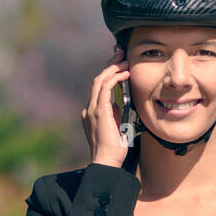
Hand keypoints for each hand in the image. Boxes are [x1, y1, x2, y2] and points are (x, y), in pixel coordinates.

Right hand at [81, 45, 131, 166]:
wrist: (107, 161)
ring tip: (125, 61)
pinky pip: (104, 88)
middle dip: (111, 65)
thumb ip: (117, 115)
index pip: (100, 87)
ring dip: (113, 68)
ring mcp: (92, 109)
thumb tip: (120, 104)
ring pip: (99, 80)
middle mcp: (90, 108)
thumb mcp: (118, 127)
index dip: (109, 73)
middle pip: (98, 79)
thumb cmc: (114, 149)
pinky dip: (114, 78)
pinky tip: (125, 73)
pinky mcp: (98, 111)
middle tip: (122, 54)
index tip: (121, 64)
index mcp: (93, 112)